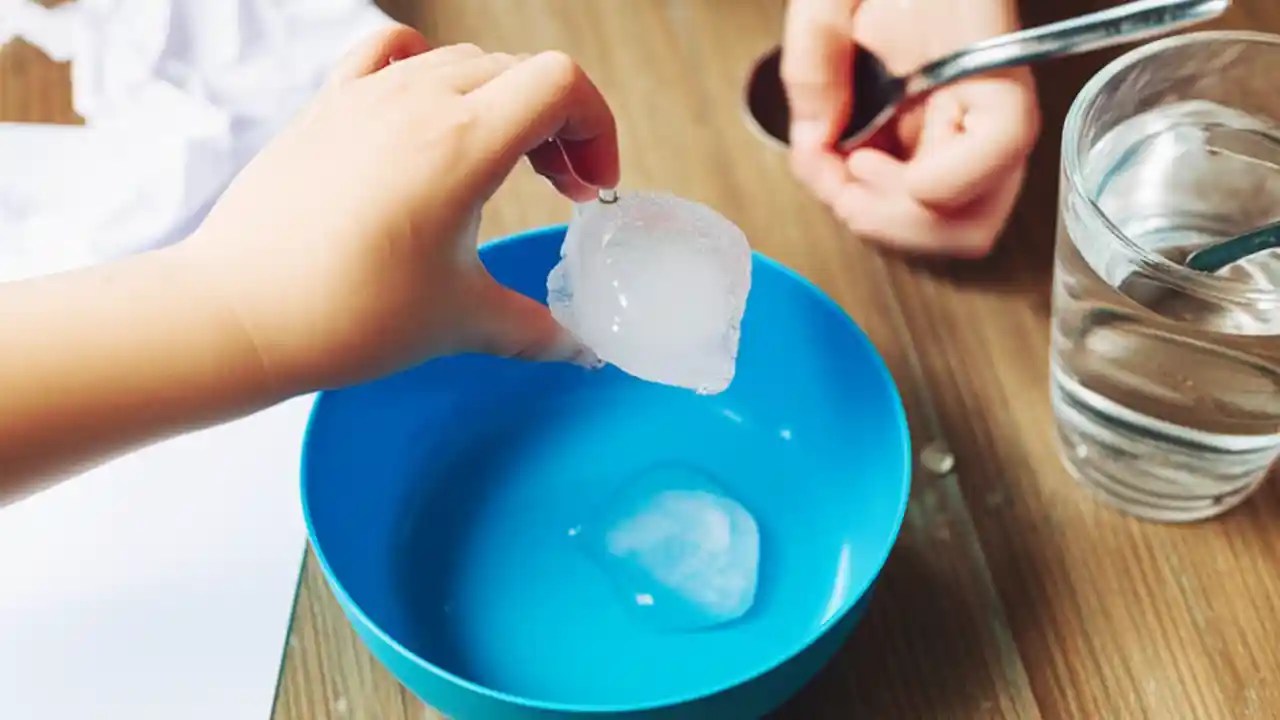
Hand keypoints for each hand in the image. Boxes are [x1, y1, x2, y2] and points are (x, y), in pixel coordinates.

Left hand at [184, 25, 618, 392]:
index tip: (589, 189)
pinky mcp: (326, 106)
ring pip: (463, 61)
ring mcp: (365, 96)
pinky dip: (426, 71)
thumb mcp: (460, 322)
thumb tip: (580, 351)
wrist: (239, 313)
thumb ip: (536, 330)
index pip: (561, 83)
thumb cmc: (346, 315)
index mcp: (463, 144)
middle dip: (559, 125)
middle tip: (559, 188)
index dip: (597, 128)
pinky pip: (388, 52)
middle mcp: (416, 101)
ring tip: (501, 162)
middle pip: (520, 71)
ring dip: (502, 101)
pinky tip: (426, 115)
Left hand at [782, 0, 1038, 256]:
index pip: (1002, 142)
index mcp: (984, 59)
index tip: (863, 158)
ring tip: (831, 173)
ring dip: (878, 222)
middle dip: (890, 221)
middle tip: (838, 183)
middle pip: (974, 222)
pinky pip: (918, 217)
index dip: (936, 179)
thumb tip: (813, 134)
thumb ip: (816, 50)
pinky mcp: (937, 158)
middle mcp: (987, 115)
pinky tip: (838, 168)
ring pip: (948, 234)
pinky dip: (870, 209)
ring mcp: (966, 146)